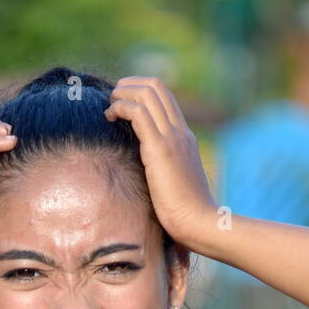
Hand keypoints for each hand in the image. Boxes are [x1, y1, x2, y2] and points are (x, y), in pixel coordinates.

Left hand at [104, 76, 217, 252]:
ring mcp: (172, 138)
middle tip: (113, 97)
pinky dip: (121, 108)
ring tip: (109, 106)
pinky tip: (111, 117)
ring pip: (147, 94)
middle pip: (157, 87)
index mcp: (185, 138)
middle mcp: (181, 132)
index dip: (142, 93)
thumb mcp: (175, 184)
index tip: (124, 103)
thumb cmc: (187, 214)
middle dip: (130, 85)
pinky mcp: (160, 148)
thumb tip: (149, 175)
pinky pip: (138, 113)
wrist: (200, 223)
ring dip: (123, 93)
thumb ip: (165, 170)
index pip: (165, 100)